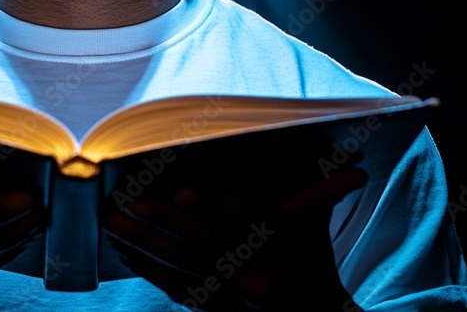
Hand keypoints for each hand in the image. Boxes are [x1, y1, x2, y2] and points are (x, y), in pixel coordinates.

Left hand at [101, 168, 367, 310]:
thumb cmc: (313, 261)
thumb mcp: (317, 227)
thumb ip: (323, 195)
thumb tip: (355, 168)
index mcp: (278, 247)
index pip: (243, 221)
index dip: (212, 206)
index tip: (180, 192)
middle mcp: (254, 273)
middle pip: (200, 245)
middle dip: (158, 224)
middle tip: (122, 204)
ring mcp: (232, 296)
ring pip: (180, 268)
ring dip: (142, 247)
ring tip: (111, 225)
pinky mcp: (215, 308)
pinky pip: (176, 289)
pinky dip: (149, 271)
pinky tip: (124, 254)